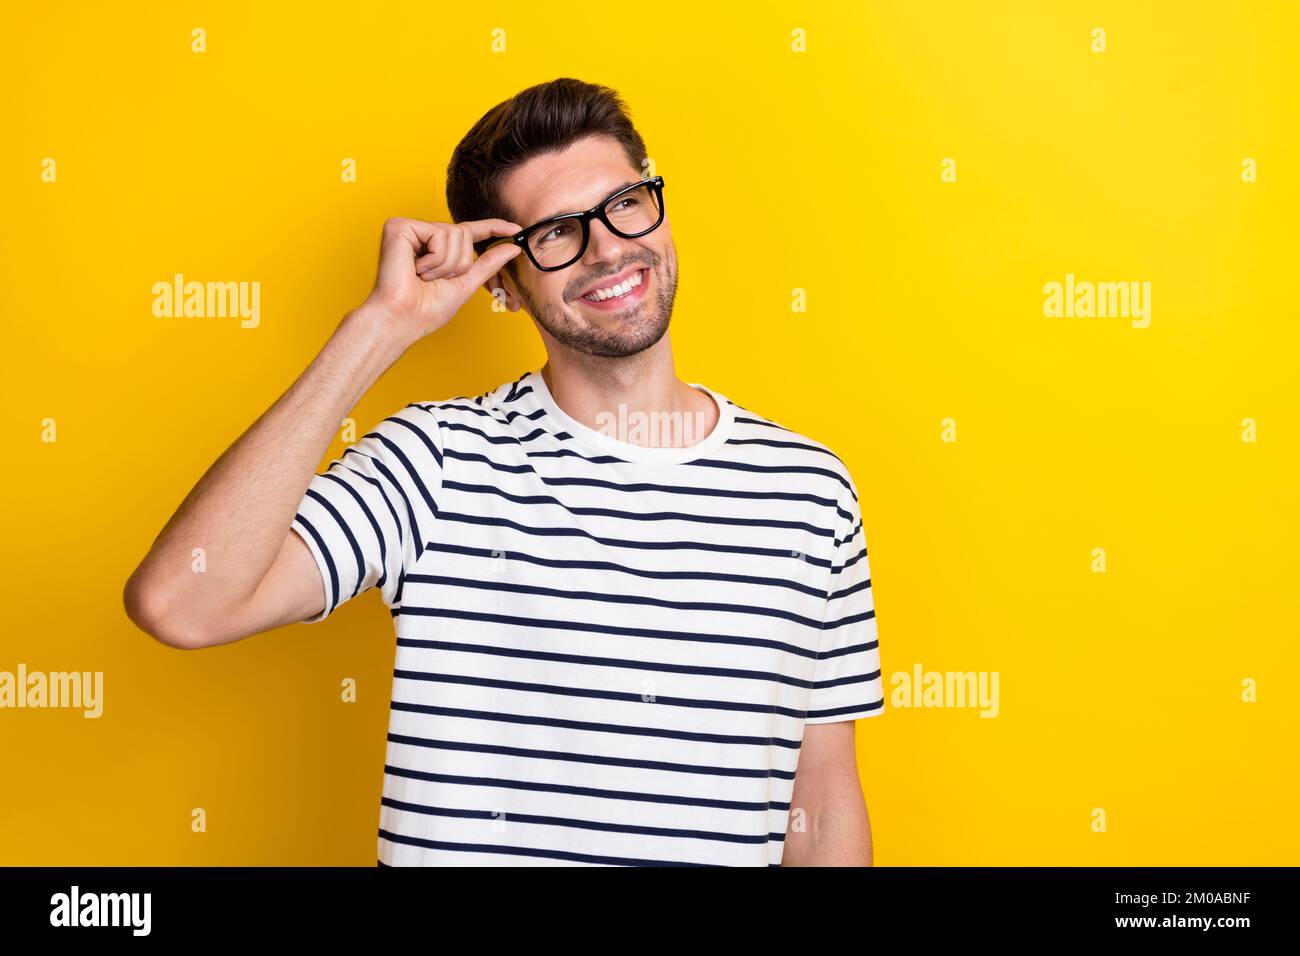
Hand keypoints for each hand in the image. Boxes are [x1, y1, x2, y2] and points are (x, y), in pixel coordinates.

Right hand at [360, 217, 521, 345]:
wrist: (402, 319)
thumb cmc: (426, 309)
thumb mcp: (465, 283)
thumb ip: (487, 264)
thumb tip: (512, 248)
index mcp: (436, 247)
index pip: (469, 232)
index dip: (493, 228)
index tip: (516, 228)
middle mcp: (422, 234)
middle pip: (464, 233)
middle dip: (459, 263)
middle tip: (435, 280)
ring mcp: (410, 228)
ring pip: (454, 234)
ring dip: (446, 265)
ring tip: (423, 277)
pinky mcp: (399, 226)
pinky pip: (438, 235)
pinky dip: (435, 260)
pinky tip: (416, 270)